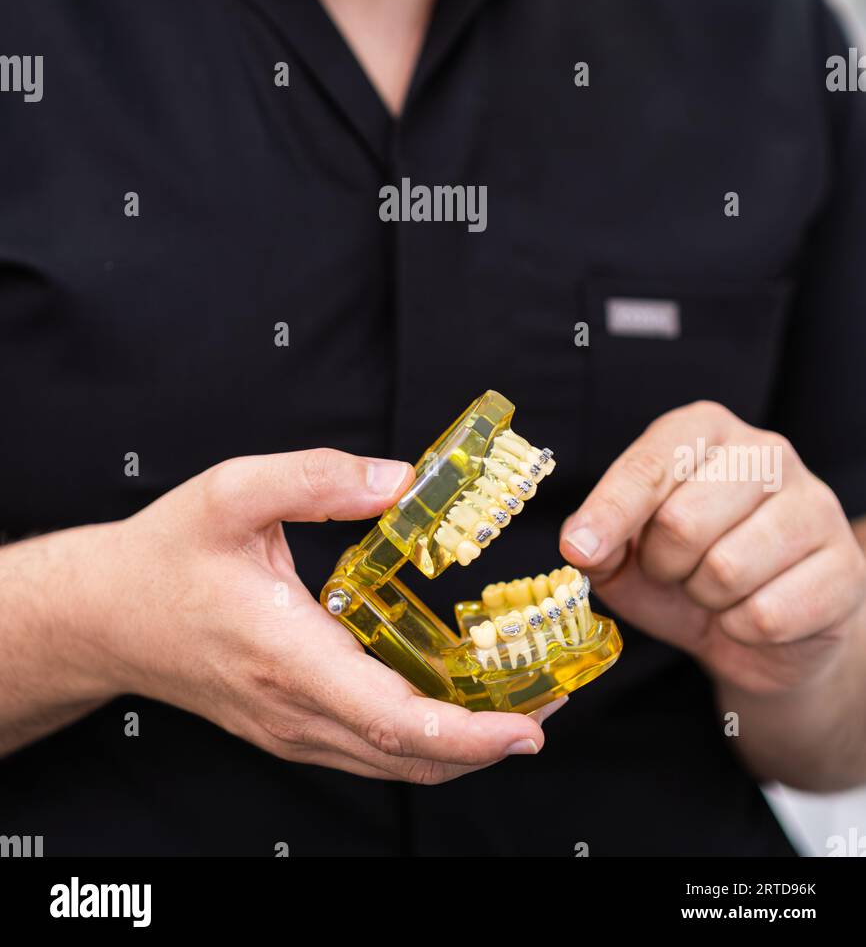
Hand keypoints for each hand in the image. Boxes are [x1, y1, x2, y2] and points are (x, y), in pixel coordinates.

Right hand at [87, 449, 559, 780]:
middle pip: (407, 756)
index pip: (392, 718)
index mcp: (287, 654)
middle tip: (549, 705)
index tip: (527, 727)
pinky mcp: (287, 729)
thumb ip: (319, 478)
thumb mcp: (234, 490)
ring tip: (519, 706)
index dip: (469, 733)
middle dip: (488, 742)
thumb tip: (401, 482)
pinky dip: (421, 742)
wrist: (107, 614)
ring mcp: (289, 729)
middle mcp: (293, 708)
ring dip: (461, 748)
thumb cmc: (167, 554)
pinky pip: (367, 751)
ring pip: (391, 763)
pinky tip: (452, 705)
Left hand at [559, 402, 865, 695]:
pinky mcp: (844, 566)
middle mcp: (767, 452)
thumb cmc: (686, 572)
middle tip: (675, 571)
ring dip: (705, 598)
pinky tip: (752, 612)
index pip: (650, 465)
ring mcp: (815, 505)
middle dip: (664, 565)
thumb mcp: (627, 553)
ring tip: (715, 588)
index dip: (609, 513)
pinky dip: (744, 629)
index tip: (579, 549)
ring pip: (728, 569)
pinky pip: (769, 614)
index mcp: (706, 429)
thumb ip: (597, 538)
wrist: (759, 631)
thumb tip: (580, 545)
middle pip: (683, 521)